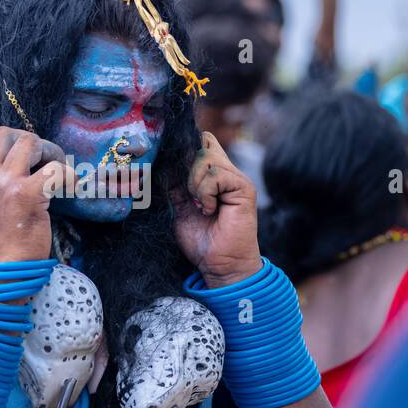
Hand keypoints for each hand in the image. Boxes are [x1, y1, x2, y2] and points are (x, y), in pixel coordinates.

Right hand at [0, 127, 69, 263]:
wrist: (3, 267)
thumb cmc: (0, 239)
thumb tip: (23, 165)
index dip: (6, 138)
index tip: (22, 154)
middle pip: (6, 133)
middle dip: (30, 140)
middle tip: (45, 158)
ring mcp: (6, 184)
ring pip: (30, 142)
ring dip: (49, 150)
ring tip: (57, 168)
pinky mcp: (28, 196)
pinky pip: (54, 170)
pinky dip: (68, 174)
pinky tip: (72, 185)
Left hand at [173, 132, 261, 287]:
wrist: (221, 265)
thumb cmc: (203, 242)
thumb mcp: (181, 210)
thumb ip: (176, 188)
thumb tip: (163, 166)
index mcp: (213, 175)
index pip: (202, 141)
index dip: (186, 148)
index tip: (172, 166)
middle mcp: (227, 172)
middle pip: (202, 144)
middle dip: (187, 169)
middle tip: (190, 197)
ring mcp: (236, 178)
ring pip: (206, 157)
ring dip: (195, 183)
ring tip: (200, 206)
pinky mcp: (243, 187)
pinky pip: (215, 174)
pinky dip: (205, 193)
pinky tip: (209, 210)